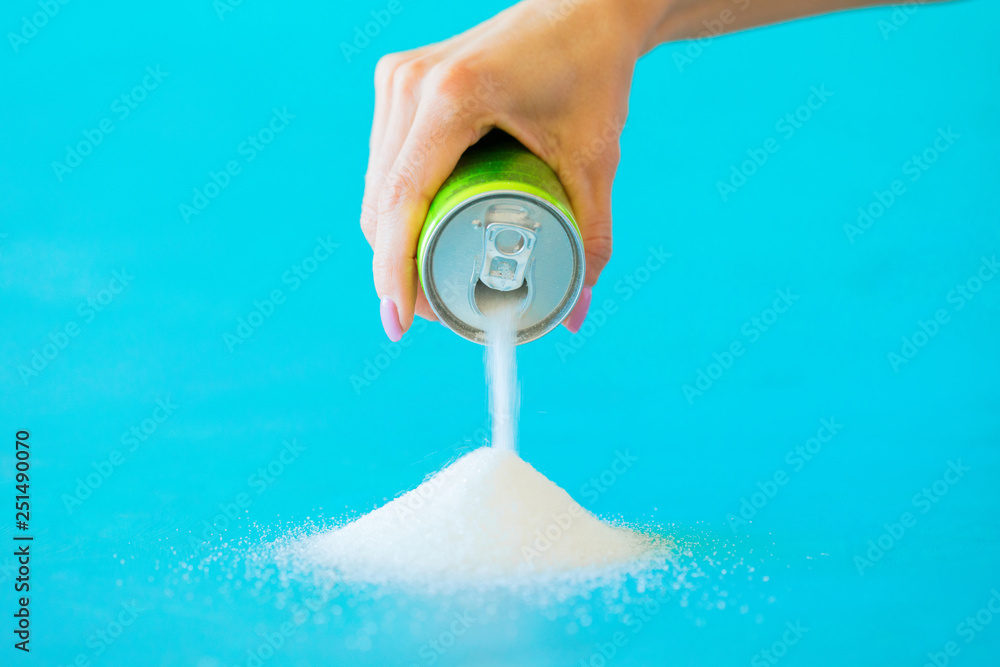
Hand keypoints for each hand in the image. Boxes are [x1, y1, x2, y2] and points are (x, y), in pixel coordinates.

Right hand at [360, 0, 645, 340]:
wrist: (584, 10)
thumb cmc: (592, 75)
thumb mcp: (595, 159)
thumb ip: (591, 237)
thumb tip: (579, 311)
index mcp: (454, 96)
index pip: (401, 200)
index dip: (394, 271)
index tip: (400, 322)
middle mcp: (412, 82)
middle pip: (380, 201)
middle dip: (395, 266)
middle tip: (431, 312)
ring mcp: (399, 78)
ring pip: (375, 184)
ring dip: (391, 238)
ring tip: (426, 281)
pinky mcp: (399, 80)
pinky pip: (383, 161)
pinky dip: (395, 206)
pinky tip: (418, 235)